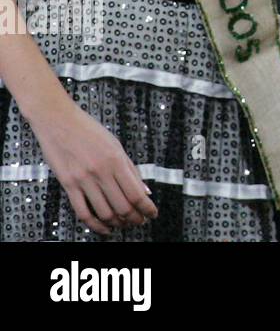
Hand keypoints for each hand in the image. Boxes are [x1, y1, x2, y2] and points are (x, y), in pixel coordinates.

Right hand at [30, 102, 157, 234]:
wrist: (58, 121)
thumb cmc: (89, 130)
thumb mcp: (116, 145)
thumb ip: (131, 169)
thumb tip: (145, 191)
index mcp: (116, 160)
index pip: (136, 193)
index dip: (147, 208)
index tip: (152, 214)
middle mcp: (101, 172)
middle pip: (122, 206)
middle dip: (134, 218)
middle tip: (139, 221)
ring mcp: (83, 180)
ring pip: (104, 212)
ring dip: (117, 223)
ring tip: (123, 224)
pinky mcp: (67, 184)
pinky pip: (82, 212)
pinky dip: (95, 225)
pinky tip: (103, 228)